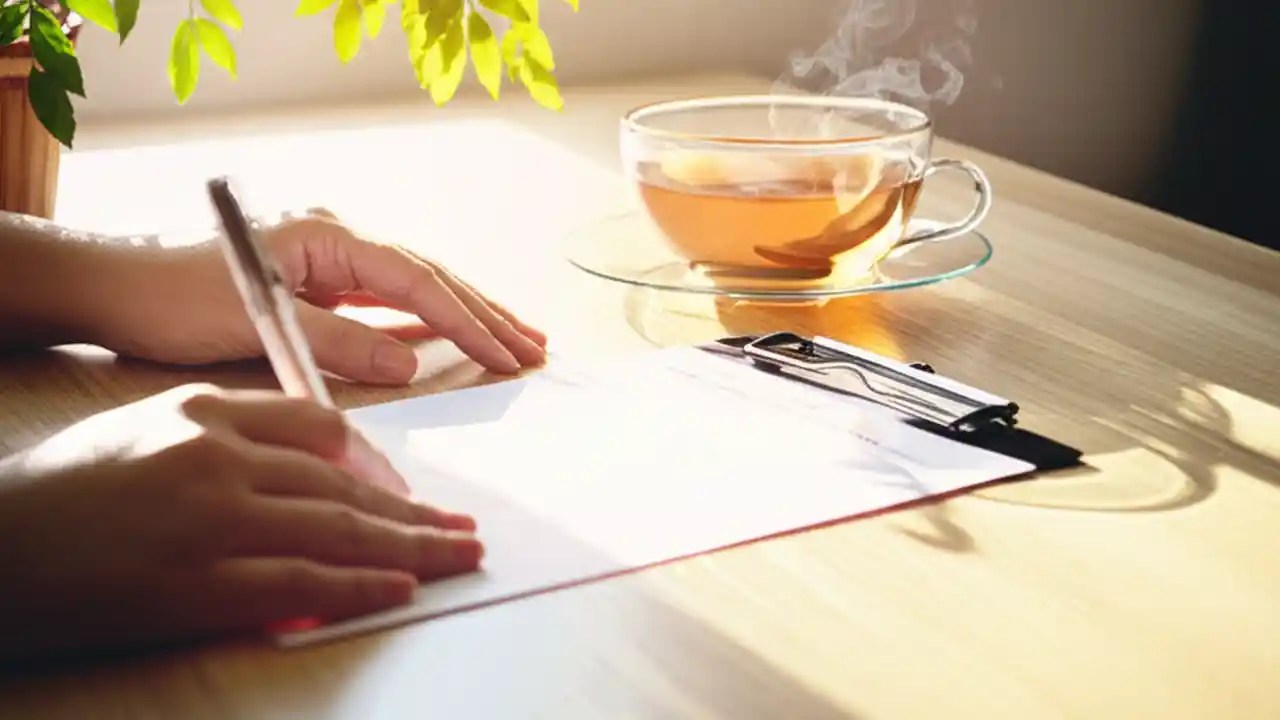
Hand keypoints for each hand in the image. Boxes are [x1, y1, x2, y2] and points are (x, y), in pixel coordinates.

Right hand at [0, 384, 481, 661]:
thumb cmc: (67, 489)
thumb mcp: (150, 427)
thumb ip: (234, 434)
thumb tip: (319, 466)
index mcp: (207, 411)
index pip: (322, 427)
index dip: (378, 464)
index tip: (409, 490)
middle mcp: (218, 457)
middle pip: (344, 483)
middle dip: (416, 510)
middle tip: (466, 527)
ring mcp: (211, 519)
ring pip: (338, 529)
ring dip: (412, 547)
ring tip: (460, 555)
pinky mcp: (198, 583)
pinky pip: (302, 583)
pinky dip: (361, 586)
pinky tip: (403, 588)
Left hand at [95, 210, 546, 383]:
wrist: (115, 286)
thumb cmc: (173, 296)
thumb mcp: (259, 321)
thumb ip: (338, 342)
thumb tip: (411, 362)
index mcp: (327, 237)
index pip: (416, 281)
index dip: (467, 321)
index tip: (509, 354)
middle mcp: (335, 242)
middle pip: (429, 277)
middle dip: (485, 313)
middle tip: (536, 346)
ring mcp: (328, 263)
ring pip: (413, 290)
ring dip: (464, 316)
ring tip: (514, 339)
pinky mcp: (316, 287)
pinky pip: (384, 304)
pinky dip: (423, 323)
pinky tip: (449, 337)